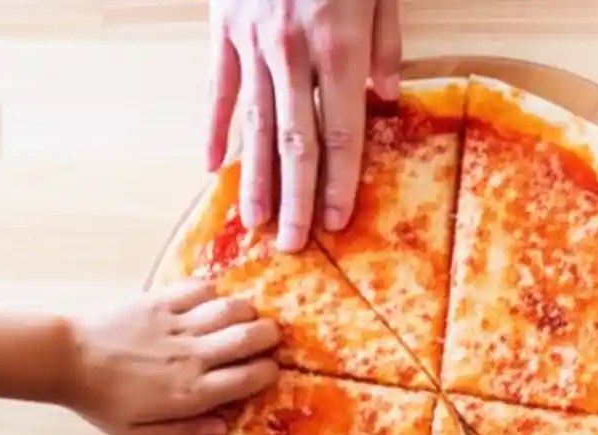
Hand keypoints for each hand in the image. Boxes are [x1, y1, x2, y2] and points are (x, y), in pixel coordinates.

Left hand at [63, 280, 279, 434]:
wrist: (65, 360)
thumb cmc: (102, 403)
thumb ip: (183, 434)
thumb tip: (222, 427)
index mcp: (191, 394)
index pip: (250, 378)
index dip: (268, 372)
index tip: (266, 371)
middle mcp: (192, 358)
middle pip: (251, 338)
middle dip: (270, 337)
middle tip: (267, 340)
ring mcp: (177, 326)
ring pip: (233, 309)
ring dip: (247, 312)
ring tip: (244, 318)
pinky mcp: (160, 301)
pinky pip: (201, 289)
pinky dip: (213, 292)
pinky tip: (209, 302)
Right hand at [207, 0, 401, 250]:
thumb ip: (385, 45)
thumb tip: (385, 100)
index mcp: (338, 44)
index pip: (341, 131)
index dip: (341, 181)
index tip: (339, 223)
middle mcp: (292, 51)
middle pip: (294, 141)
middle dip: (296, 198)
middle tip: (293, 245)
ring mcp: (250, 40)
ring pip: (252, 124)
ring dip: (254, 178)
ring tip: (255, 223)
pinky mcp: (221, 26)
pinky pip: (216, 87)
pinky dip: (215, 128)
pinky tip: (212, 168)